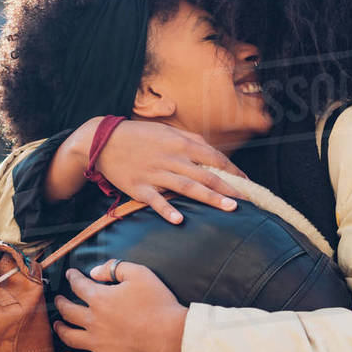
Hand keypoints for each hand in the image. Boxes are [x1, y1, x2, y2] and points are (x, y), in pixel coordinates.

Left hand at [53, 260, 185, 351]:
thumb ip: (115, 268)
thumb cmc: (158, 303)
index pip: (78, 285)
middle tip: (58, 300)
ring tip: (57, 325)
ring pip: (69, 337)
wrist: (171, 335)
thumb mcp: (140, 274)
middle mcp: (93, 321)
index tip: (70, 274)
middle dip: (61, 303)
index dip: (72, 277)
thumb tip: (95, 272)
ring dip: (60, 329)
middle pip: (68, 311)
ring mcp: (97, 343)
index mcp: (99, 299)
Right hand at [99, 120, 248, 223]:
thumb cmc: (139, 136)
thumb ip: (191, 140)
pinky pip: (155, 200)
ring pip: (187, 187)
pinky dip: (166, 210)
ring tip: (229, 208)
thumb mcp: (167, 130)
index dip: (233, 171)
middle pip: (206, 175)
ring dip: (210, 198)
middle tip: (248, 201)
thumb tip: (213, 152)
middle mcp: (172, 158)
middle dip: (230, 188)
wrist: (102, 141)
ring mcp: (155, 174)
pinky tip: (178, 220)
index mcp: (181, 143)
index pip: (214, 158)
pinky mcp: (139, 187)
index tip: (247, 183)